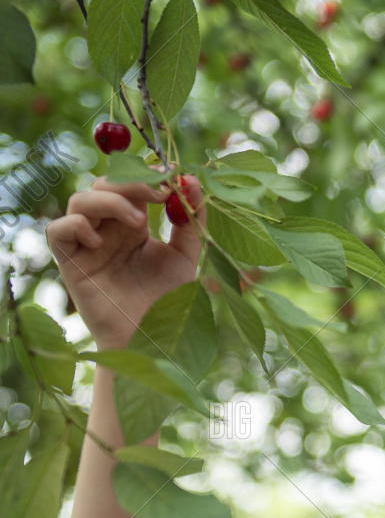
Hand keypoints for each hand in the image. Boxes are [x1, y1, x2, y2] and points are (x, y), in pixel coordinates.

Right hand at [45, 174, 205, 349]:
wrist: (152, 342)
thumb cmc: (168, 303)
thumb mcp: (186, 258)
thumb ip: (191, 222)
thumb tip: (194, 182)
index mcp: (132, 225)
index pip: (129, 184)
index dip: (146, 175)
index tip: (172, 179)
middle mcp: (107, 231)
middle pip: (103, 184)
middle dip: (132, 183)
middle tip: (160, 194)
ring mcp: (86, 245)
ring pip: (79, 200)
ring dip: (109, 201)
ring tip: (138, 223)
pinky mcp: (70, 264)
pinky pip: (57, 231)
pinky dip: (76, 226)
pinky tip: (100, 241)